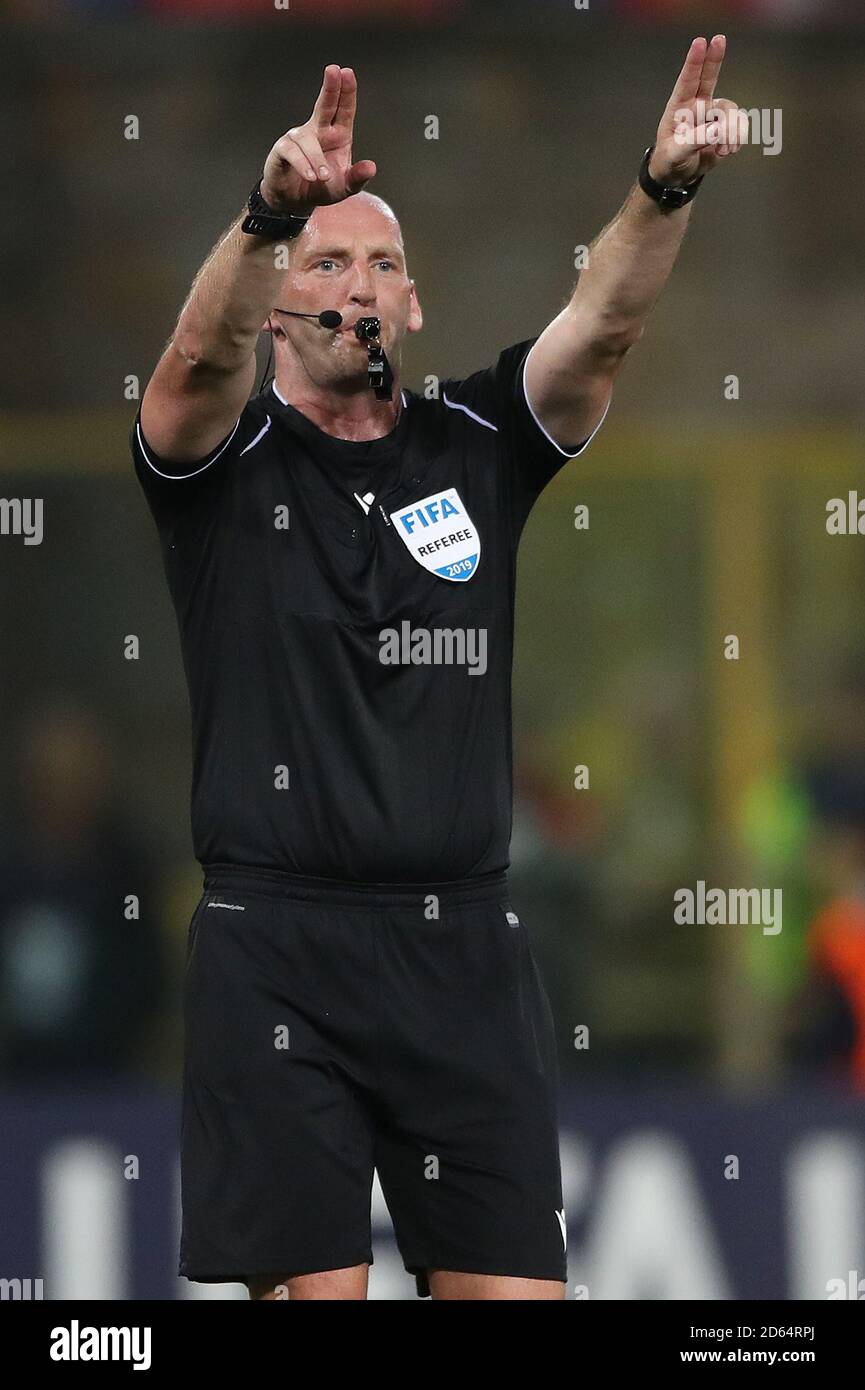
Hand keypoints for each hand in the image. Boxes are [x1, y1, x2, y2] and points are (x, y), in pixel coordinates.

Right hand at [260, 64, 376, 214]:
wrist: (296, 201)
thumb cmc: (322, 188)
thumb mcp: (345, 188)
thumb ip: (358, 178)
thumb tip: (371, 167)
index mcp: (338, 134)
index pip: (343, 109)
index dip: (346, 91)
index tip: (347, 73)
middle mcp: (318, 130)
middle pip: (325, 104)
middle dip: (330, 87)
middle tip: (334, 70)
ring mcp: (299, 137)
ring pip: (307, 139)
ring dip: (316, 159)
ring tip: (322, 177)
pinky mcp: (283, 149)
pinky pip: (292, 152)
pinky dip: (303, 164)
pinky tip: (311, 176)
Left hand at [649, 35, 747, 187]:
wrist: (680, 173)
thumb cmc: (671, 160)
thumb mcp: (676, 154)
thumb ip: (695, 140)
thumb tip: (718, 129)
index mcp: (679, 107)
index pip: (687, 80)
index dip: (694, 61)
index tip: (699, 42)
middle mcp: (697, 105)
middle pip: (708, 77)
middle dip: (714, 59)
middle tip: (719, 39)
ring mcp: (713, 114)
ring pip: (730, 111)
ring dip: (731, 130)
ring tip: (723, 148)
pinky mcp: (725, 126)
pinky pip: (739, 126)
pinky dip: (736, 139)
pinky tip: (726, 151)